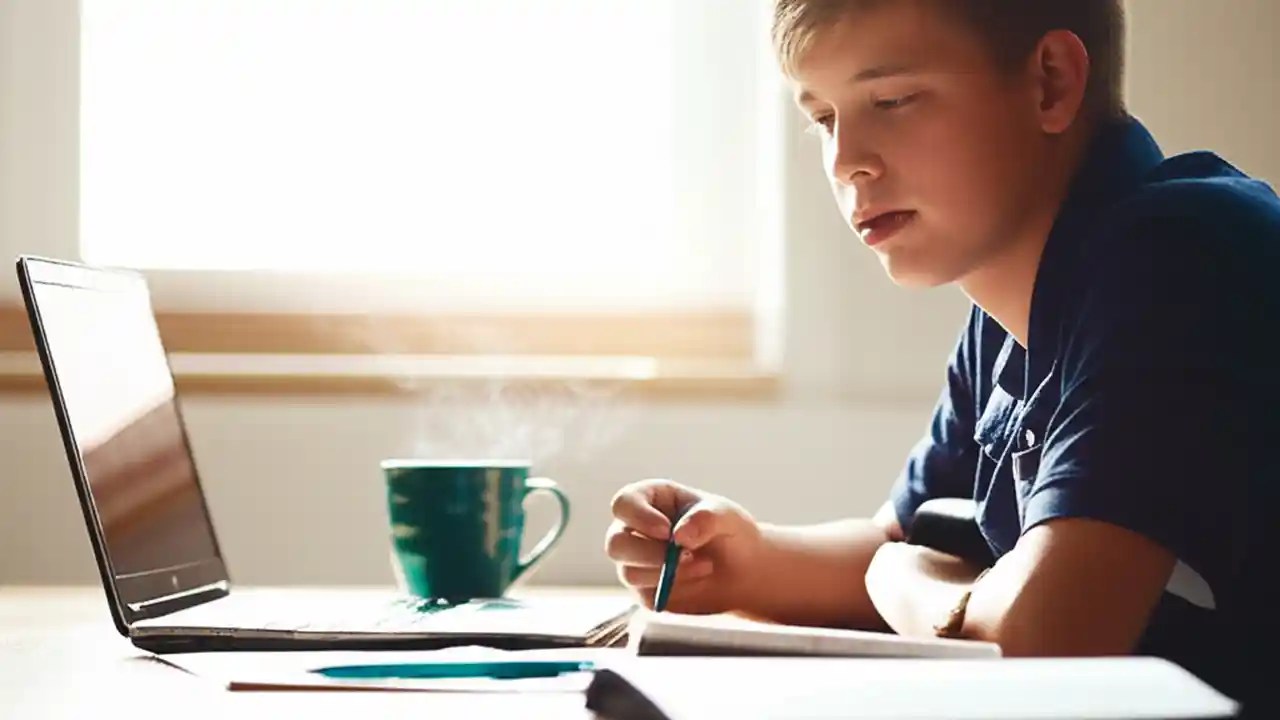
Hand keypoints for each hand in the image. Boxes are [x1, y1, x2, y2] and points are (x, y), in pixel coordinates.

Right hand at [604, 478, 762, 613]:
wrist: (744, 569)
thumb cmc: (729, 531)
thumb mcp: (726, 516)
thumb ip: (705, 519)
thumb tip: (679, 536)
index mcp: (649, 500)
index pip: (623, 503)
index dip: (638, 517)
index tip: (666, 531)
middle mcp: (634, 530)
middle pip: (616, 543)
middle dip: (648, 553)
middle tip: (685, 556)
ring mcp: (637, 562)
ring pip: (629, 573)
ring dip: (668, 573)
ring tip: (705, 566)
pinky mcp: (645, 591)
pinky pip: (646, 597)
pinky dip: (673, 590)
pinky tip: (698, 580)